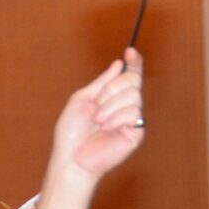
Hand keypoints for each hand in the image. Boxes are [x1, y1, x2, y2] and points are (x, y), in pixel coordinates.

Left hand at [50, 50, 145, 182]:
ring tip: (98, 121)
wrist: (71, 157)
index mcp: (113, 97)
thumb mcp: (82, 100)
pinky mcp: (137, 133)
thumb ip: (101, 83)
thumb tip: (119, 64)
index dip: (134, 63)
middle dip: (113, 88)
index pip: (130, 75)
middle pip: (133, 80)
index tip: (130, 51)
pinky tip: (105, 128)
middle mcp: (125, 105)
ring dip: (110, 106)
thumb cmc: (72, 131)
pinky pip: (133, 113)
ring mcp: (132, 119)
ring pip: (134, 95)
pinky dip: (116, 118)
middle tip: (97, 103)